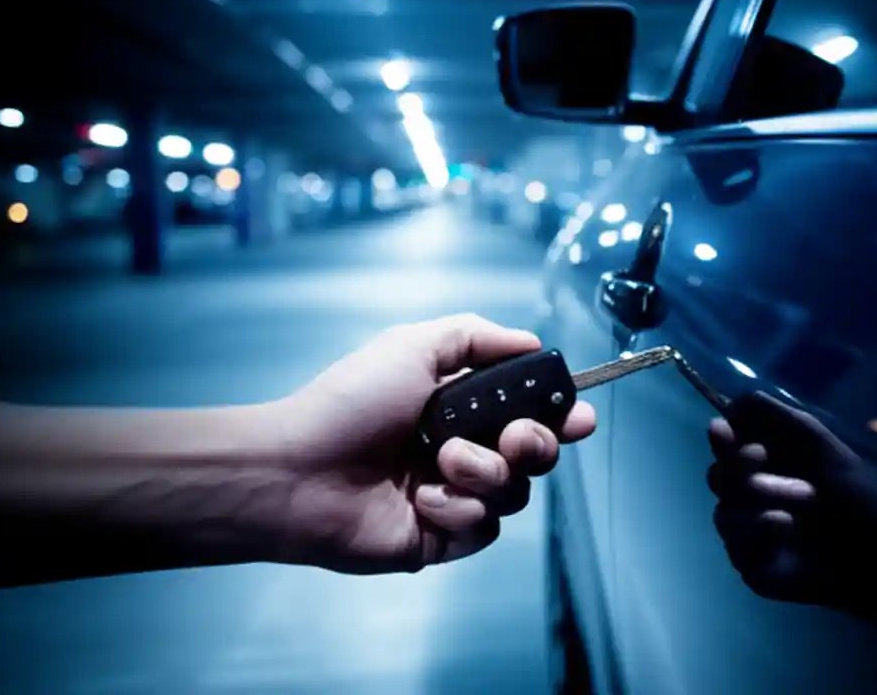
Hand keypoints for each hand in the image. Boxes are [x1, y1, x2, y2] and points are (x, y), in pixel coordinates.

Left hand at [273, 314, 594, 573]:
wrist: (299, 470)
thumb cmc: (348, 404)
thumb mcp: (413, 348)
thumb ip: (477, 339)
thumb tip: (532, 342)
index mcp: (460, 407)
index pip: (530, 411)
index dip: (561, 414)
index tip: (578, 415)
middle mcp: (464, 451)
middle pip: (537, 454)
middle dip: (535, 443)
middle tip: (513, 438)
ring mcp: (455, 497)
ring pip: (516, 492)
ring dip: (485, 473)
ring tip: (441, 462)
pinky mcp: (443, 538)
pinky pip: (485, 527)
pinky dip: (459, 509)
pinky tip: (421, 499)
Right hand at [707, 392, 876, 608]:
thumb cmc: (852, 490)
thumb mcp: (813, 441)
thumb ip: (769, 416)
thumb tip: (728, 406)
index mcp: (763, 469)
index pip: (724, 450)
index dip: (721, 440)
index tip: (725, 431)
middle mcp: (751, 502)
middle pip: (716, 480)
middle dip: (738, 467)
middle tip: (761, 456)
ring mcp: (751, 539)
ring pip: (724, 517)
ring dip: (758, 499)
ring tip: (804, 497)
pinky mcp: (757, 570)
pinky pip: (740, 552)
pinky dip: (760, 534)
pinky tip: (785, 526)